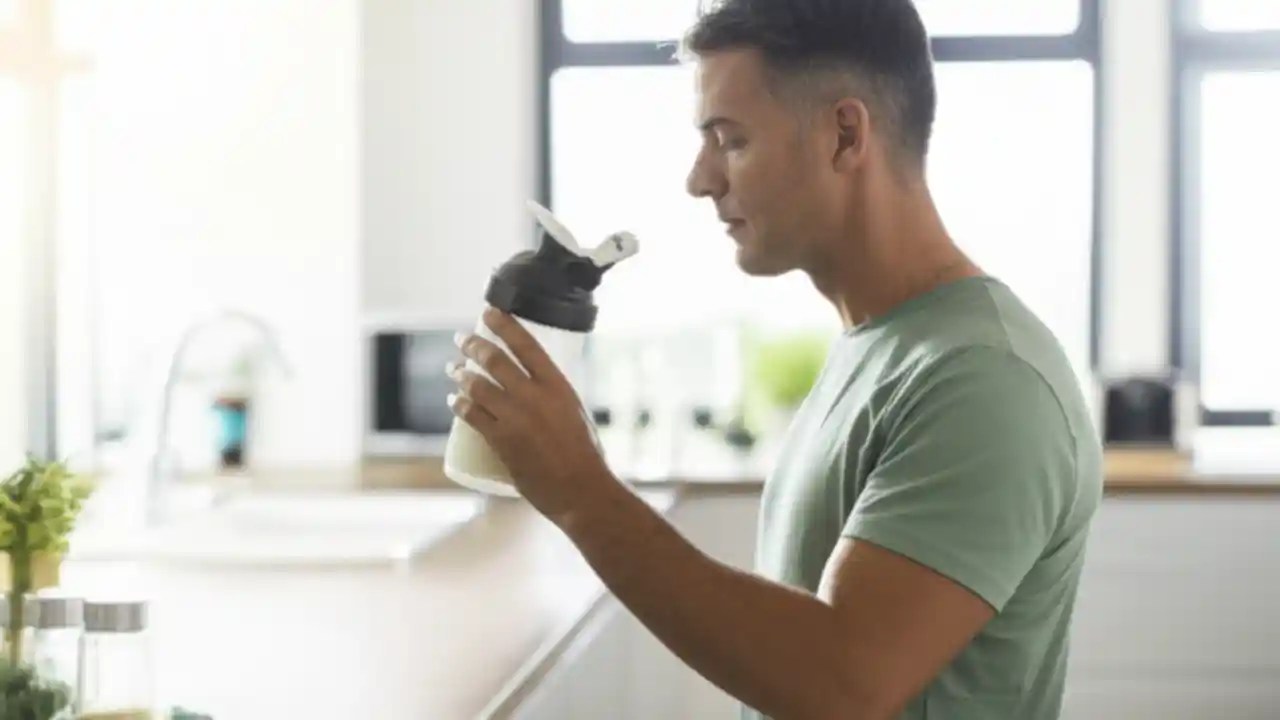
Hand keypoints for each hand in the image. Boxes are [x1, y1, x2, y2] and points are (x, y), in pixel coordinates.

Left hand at [447, 307, 617, 524]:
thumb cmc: (585, 454)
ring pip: (477, 386)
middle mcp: (535, 396)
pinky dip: (458, 404)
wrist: (581, 490)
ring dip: (460, 373)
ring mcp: (515, 418)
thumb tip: (532, 385)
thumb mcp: (574, 411)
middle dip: (473, 345)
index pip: (526, 344)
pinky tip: (452, 400)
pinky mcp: (501, 441)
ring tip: (453, 369)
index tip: (488, 312)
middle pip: (494, 360)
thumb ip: (552, 396)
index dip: (504, 325)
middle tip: (462, 340)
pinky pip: (471, 415)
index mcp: (557, 385)